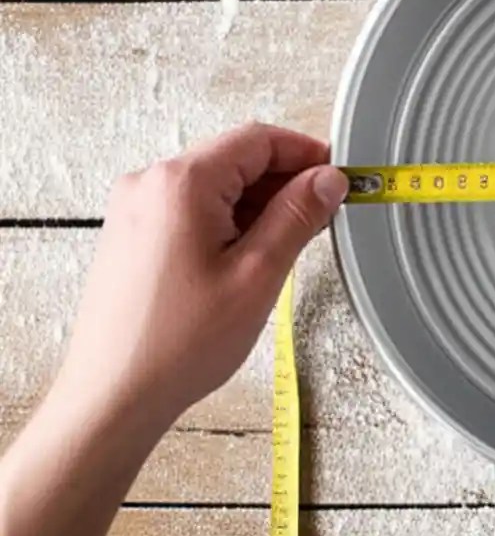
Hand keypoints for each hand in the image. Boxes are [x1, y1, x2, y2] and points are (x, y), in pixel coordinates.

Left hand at [0, 123, 348, 535]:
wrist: (113, 396)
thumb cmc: (179, 343)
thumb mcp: (258, 275)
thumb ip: (297, 216)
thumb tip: (328, 179)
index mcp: (181, 183)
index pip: (257, 139)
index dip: (306, 152)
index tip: (339, 177)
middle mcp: (150, 185)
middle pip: (234, 158)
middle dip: (284, 180)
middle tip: (323, 216)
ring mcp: (135, 210)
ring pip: (214, 185)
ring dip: (257, 203)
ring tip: (287, 245)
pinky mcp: (131, 235)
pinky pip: (190, 208)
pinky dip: (228, 220)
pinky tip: (249, 257)